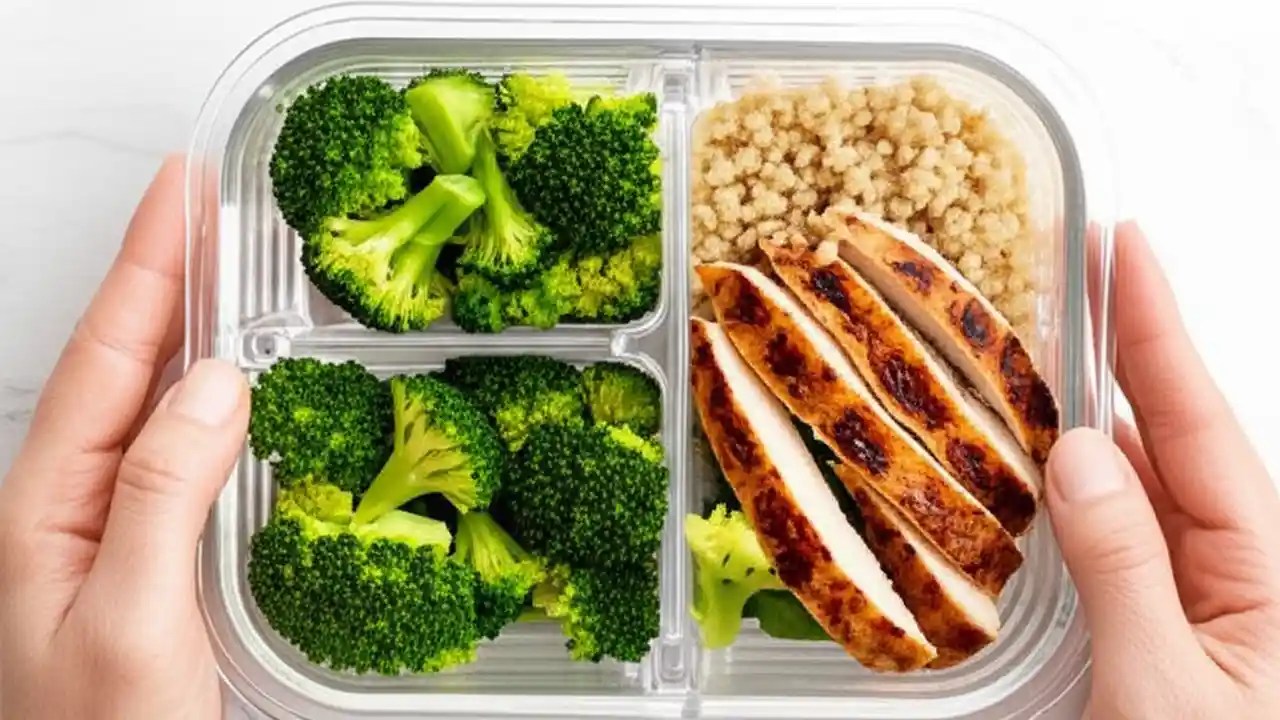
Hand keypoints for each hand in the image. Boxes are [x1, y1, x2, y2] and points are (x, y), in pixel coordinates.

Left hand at [0, 156, 248, 719]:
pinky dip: (215, 392)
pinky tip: (237, 378)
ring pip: (152, 396)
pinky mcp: (153, 551)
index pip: (106, 356)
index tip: (181, 190)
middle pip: (122, 358)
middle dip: (164, 269)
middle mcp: (72, 505)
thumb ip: (165, 495)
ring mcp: (110, 526)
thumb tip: (215, 386)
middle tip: (207, 201)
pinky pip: (181, 446)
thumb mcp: (130, 622)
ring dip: (189, 320)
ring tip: (223, 262)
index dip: (147, 264)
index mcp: (47, 505)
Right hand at [1046, 222, 1279, 718]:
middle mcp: (1241, 565)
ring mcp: (1203, 592)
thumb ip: (1122, 566)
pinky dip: (1073, 499)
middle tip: (1056, 279)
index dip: (1155, 325)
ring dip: (1079, 428)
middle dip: (1113, 354)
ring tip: (1023, 371)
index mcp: (1265, 565)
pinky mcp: (1167, 621)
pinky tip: (1033, 479)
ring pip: (1135, 486)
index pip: (1197, 419)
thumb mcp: (1165, 689)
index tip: (1122, 243)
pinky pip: (1119, 539)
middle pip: (1168, 434)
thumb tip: (1077, 455)